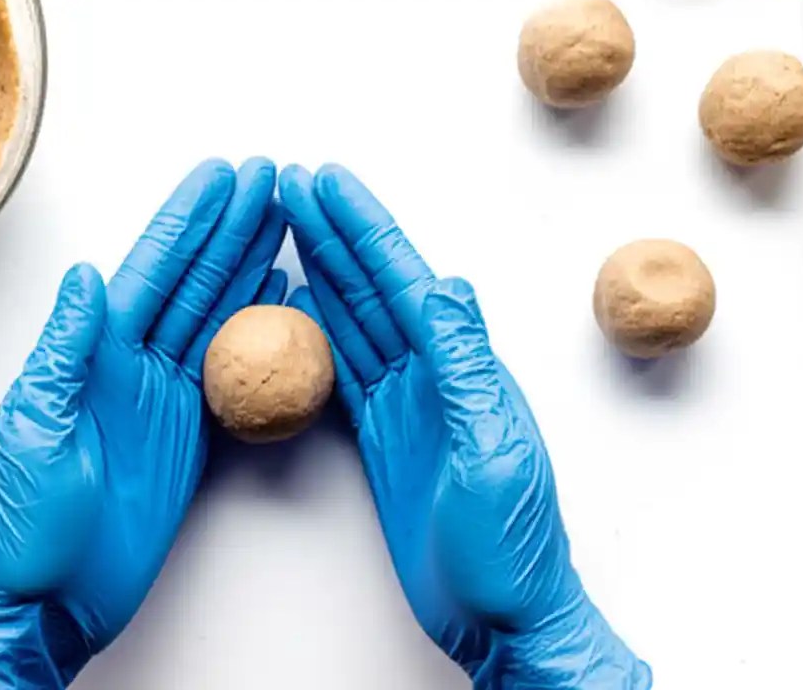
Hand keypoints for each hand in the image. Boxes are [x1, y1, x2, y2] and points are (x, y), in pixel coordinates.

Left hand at [0, 158, 286, 689]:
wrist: (48, 598)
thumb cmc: (26, 522)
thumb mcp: (35, 428)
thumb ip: (65, 351)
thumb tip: (88, 278)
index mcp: (94, 355)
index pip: (150, 271)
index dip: (187, 221)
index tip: (221, 178)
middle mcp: (132, 366)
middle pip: (192, 281)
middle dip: (230, 228)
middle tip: (267, 181)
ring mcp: (163, 398)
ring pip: (215, 317)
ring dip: (247, 267)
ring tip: (280, 223)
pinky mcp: (188, 436)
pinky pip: (230, 374)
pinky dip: (255, 334)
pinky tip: (278, 301)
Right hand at [280, 165, 650, 688]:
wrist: (503, 616)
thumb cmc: (512, 545)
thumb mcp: (493, 448)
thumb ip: (465, 367)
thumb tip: (442, 286)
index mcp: (462, 370)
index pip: (404, 283)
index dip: (365, 230)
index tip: (328, 185)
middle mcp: (434, 378)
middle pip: (372, 289)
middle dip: (334, 234)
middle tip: (293, 187)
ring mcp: (408, 407)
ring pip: (355, 324)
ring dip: (324, 273)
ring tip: (290, 228)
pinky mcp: (385, 441)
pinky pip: (344, 376)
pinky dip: (320, 339)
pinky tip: (302, 312)